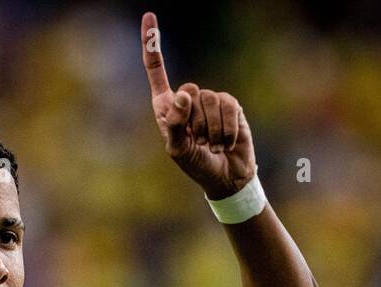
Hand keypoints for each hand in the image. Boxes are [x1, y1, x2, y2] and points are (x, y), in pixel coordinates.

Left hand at [141, 11, 256, 199]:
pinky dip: (226, 130)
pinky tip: (226, 143)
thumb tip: (183, 93)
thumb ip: (174, 123)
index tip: (149, 16)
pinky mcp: (231, 106)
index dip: (151, 44)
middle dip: (194, 122)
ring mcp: (210, 100)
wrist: (226, 176)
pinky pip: (228, 107)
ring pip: (210, 101)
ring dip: (211, 130)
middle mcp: (188, 99)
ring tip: (212, 145)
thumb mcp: (177, 150)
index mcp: (166, 106)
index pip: (156, 70)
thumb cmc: (196, 165)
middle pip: (190, 91)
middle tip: (198, 142)